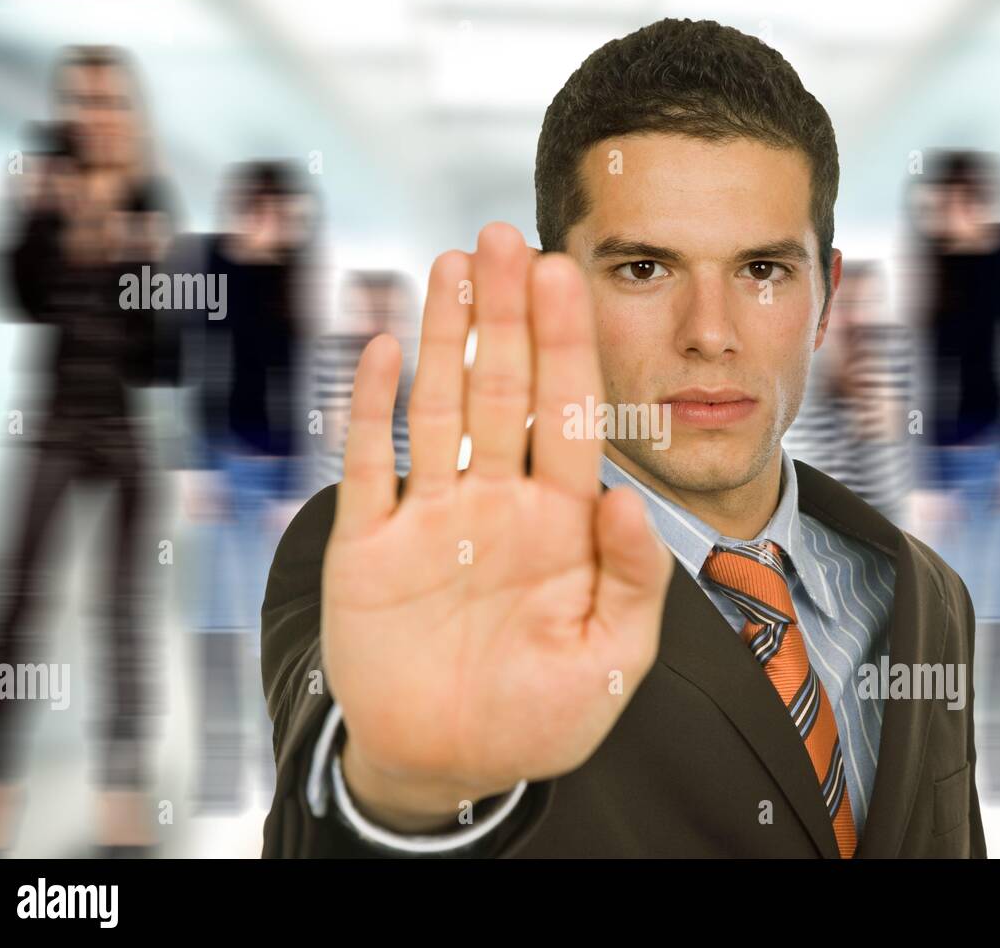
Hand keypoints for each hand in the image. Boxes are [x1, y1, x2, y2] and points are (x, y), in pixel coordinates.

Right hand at [323, 223, 673, 828]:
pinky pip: (369, 462)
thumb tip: (626, 494)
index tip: (565, 275)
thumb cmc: (538, 719)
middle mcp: (497, 503)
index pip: (569, 416)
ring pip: (438, 407)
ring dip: (444, 337)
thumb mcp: (610, 664)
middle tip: (505, 237)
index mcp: (560, 524)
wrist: (448, 762)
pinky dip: (371, 406)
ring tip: (452, 264)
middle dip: (506, 315)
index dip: (567, 345)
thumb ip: (631, 579)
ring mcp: (431, 516)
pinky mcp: (369, 543)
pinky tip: (385, 346)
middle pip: (504, 389)